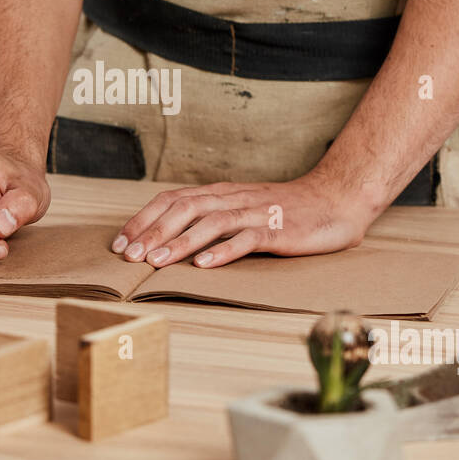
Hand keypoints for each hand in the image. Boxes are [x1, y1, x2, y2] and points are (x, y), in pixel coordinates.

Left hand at [111, 173, 376, 268]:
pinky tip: (205, 265)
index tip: (120, 242)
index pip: (173, 200)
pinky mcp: (279, 230)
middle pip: (184, 208)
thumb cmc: (288, 210)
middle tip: (129, 256)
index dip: (144, 219)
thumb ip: (215, 218)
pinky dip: (224, 251)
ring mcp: (257, 213)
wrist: (338, 199)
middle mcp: (234, 199)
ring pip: (211, 223)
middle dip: (152, 232)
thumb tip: (173, 239)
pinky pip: (247, 239)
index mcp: (222, 194)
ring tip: (156, 262)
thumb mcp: (244, 209)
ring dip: (179, 242)